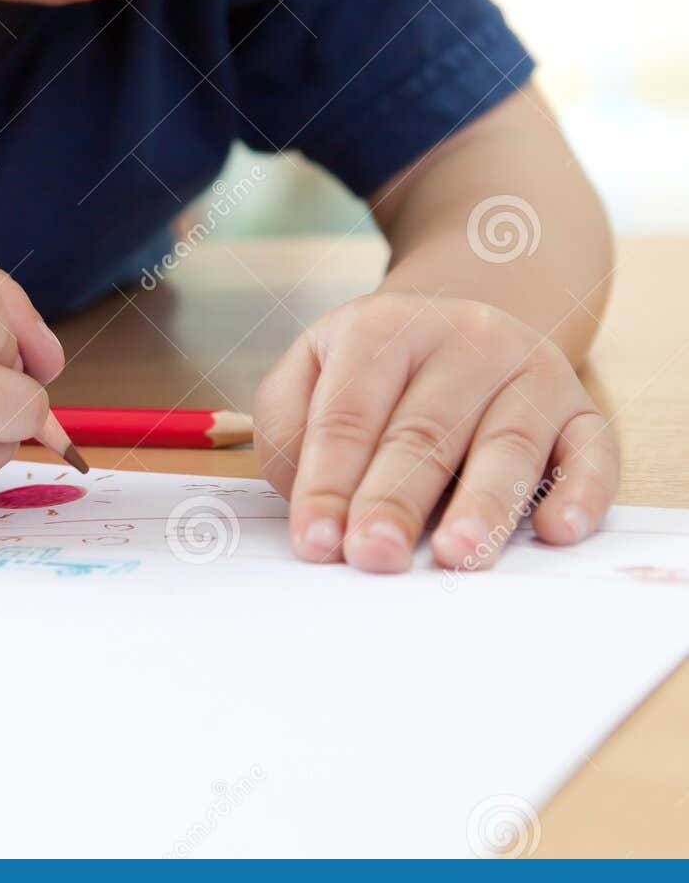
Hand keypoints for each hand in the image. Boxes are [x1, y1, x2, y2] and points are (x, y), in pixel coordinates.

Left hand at [252, 291, 617, 573]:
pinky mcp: (582, 408)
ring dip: (483, 502)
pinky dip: (581, 493)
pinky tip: (557, 530)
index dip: (329, 480)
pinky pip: (592, 451)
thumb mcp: (314, 370)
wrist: (464, 327)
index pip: (349, 413)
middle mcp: (464, 340)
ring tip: (456, 554)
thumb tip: (307, 497)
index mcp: (383, 328)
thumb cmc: (375, 371)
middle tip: (374, 555)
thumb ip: (290, 426)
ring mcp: (529, 371)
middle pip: (425, 430)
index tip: (316, 541)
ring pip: (508, 442)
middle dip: (396, 499)